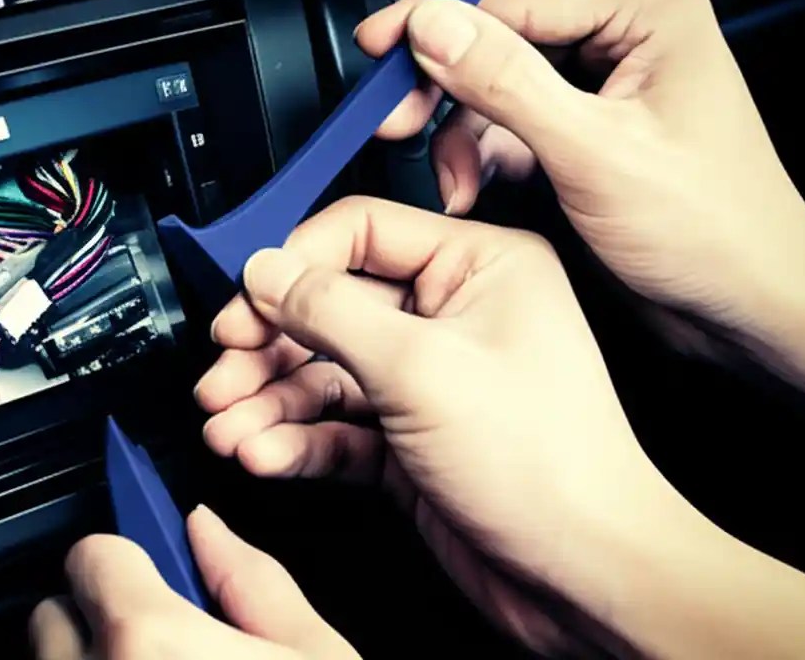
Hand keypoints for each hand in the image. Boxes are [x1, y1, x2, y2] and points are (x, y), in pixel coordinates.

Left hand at [29, 505, 358, 659]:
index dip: (132, 556)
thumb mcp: (314, 657)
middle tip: (160, 637)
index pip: (95, 553)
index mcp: (149, 640)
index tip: (143, 558)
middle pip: (56, 612)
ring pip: (50, 659)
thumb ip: (255, 583)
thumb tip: (210, 531)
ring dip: (88, 658)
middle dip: (101, 613)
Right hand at [196, 197, 804, 657]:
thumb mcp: (420, 367)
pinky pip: (338, 427)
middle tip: (222, 373)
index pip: (361, 232)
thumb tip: (267, 270)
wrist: (582, 574)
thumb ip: (329, 311)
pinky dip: (296, 440)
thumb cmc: (548, 464)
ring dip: (269, 400)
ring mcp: (430, 381)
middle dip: (268, 345)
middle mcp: (453, 316)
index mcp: (479, 267)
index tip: (242, 302)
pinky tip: (263, 453)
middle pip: (330, 307)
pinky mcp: (410, 440)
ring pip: (325, 373)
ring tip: (228, 424)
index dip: (293, 265)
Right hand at [358, 0, 804, 415]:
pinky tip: (468, 190)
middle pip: (497, 41)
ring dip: (457, 138)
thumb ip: (507, 83)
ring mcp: (600, 91)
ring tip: (449, 183)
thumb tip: (438, 28)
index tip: (378, 48)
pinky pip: (507, 131)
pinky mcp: (582, 136)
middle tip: (393, 118)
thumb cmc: (713, 229)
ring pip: (492, 91)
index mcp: (646, 14)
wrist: (745, 308)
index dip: (435, 21)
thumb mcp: (594, 150)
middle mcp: (624, 42)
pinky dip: (478, 161)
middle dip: (441, 88)